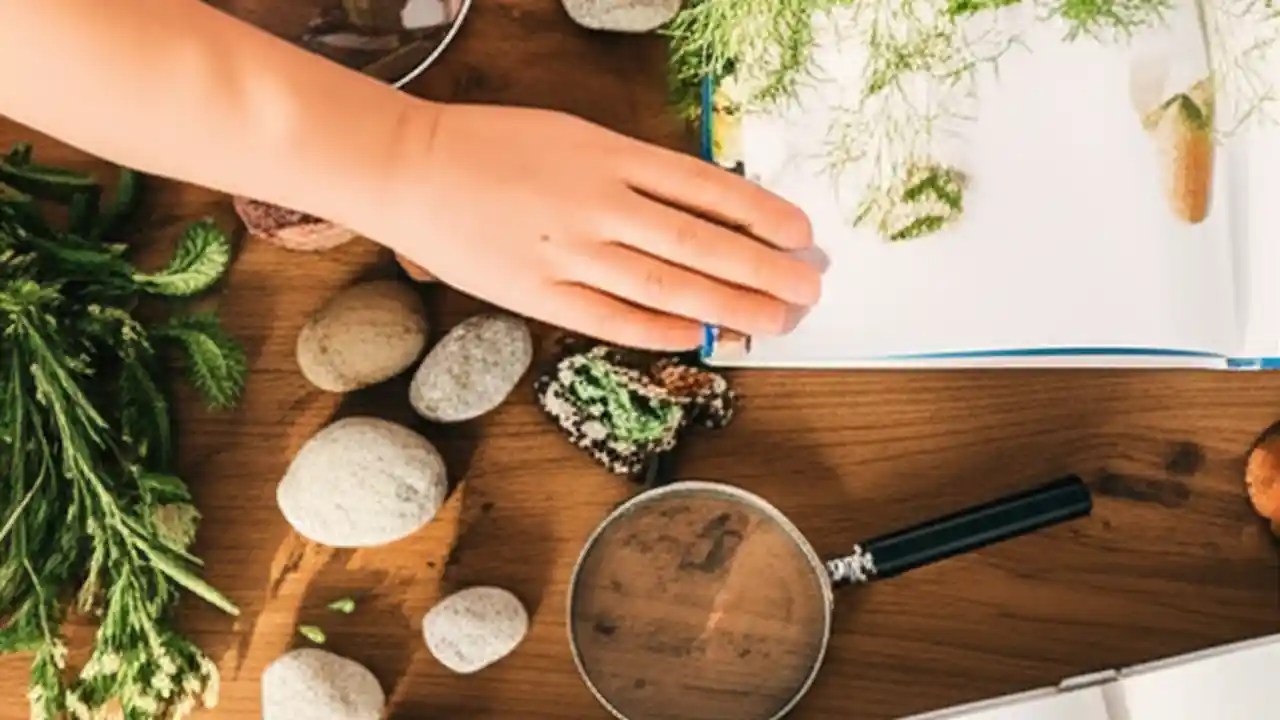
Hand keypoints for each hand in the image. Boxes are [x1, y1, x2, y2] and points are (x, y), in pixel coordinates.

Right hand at [372, 102, 821, 350]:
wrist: (408, 169)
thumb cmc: (493, 146)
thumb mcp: (573, 134)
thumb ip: (632, 169)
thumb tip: (700, 207)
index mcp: (609, 153)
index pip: (705, 187)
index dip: (760, 213)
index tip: (801, 234)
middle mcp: (598, 202)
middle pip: (698, 243)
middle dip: (762, 270)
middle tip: (808, 291)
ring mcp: (568, 251)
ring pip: (665, 286)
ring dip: (727, 307)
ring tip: (774, 323)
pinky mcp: (537, 292)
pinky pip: (610, 317)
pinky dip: (658, 330)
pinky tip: (698, 338)